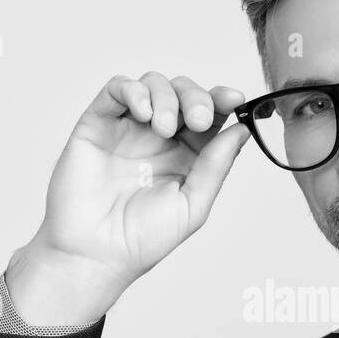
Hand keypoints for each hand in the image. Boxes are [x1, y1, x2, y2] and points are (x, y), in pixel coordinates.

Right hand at [8, 73, 250, 326]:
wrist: (96, 253)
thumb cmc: (142, 239)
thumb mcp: (193, 204)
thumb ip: (217, 165)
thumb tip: (243, 128)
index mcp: (187, 154)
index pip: (210, 114)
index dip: (223, 100)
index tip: (235, 98)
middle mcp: (159, 136)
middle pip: (184, 92)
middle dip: (196, 97)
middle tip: (197, 120)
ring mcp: (128, 127)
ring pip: (153, 83)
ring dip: (166, 97)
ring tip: (163, 128)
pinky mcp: (98, 123)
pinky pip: (117, 89)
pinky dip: (134, 90)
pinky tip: (142, 113)